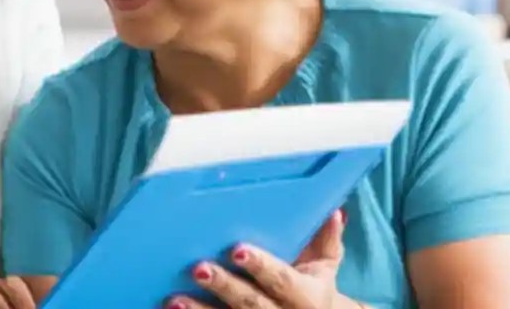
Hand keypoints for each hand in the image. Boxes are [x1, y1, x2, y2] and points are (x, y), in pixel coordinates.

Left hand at [169, 210, 358, 308]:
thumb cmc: (313, 284)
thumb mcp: (326, 263)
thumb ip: (327, 237)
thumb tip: (334, 210)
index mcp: (306, 294)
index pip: (282, 279)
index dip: (261, 266)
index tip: (237, 250)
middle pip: (251, 304)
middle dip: (225, 287)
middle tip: (199, 268)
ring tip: (175, 299)